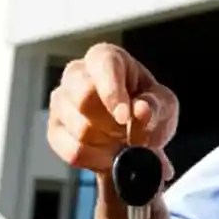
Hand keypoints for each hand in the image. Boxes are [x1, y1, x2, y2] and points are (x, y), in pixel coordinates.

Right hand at [46, 43, 177, 183]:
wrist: (136, 138)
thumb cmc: (147, 109)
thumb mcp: (163, 105)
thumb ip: (155, 105)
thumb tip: (141, 110)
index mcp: (106, 58)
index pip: (103, 66)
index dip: (112, 92)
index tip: (124, 117)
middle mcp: (77, 74)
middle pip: (83, 97)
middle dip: (112, 124)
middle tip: (129, 132)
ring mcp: (61, 102)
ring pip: (80, 130)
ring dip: (109, 144)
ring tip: (121, 140)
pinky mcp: (54, 130)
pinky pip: (74, 152)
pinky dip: (98, 160)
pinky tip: (108, 154)